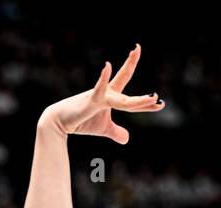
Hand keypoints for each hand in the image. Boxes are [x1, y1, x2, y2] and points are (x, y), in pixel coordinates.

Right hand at [39, 44, 163, 144]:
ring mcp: (100, 96)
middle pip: (124, 79)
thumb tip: (127, 139)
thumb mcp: (103, 128)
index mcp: (112, 98)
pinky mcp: (91, 100)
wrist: (60, 122)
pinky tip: (107, 66)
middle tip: (140, 55)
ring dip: (138, 101)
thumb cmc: (81, 122)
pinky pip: (100, 89)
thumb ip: (116, 131)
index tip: (160, 104)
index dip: (145, 103)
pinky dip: (103, 77)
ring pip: (123, 100)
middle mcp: (108, 93)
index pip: (132, 99)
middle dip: (133, 69)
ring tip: (152, 99)